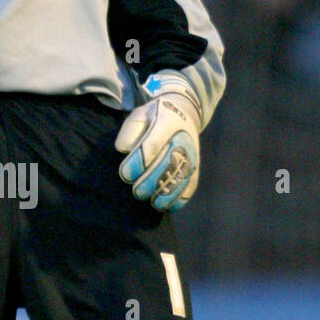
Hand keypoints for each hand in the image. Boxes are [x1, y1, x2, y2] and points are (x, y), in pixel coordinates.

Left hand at [115, 72, 200, 210]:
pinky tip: (168, 206)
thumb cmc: (154, 117)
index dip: (138, 163)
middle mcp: (183, 139)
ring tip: (154, 203)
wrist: (184, 113)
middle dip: (151, 182)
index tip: (126, 174)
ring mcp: (192, 155)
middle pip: (168, 165)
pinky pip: (191, 186)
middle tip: (137, 192)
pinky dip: (181, 198)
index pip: (152, 145)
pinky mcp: (195, 167)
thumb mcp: (139, 115)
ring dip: (168, 194)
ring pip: (182, 178)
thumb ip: (130, 131)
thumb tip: (124, 150)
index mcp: (166, 122)